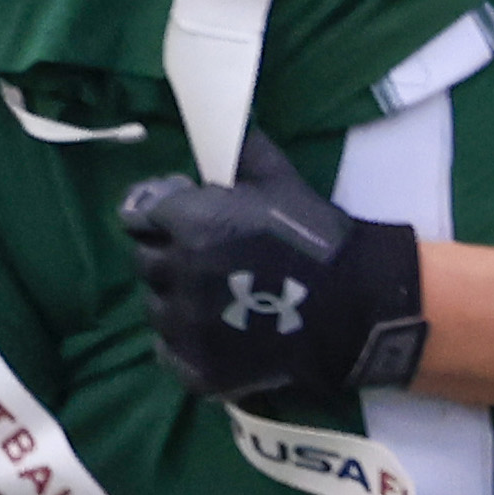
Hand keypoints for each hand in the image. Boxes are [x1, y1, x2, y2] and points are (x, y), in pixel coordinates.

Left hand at [121, 130, 428, 402]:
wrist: (356, 304)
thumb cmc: (314, 234)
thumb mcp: (280, 180)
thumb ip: (238, 152)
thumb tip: (216, 126)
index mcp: (192, 225)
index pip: (137, 213)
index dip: (157, 209)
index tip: (178, 212)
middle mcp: (178, 276)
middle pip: (143, 260)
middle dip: (166, 250)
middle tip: (204, 252)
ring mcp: (186, 328)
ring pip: (155, 307)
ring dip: (175, 296)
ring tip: (213, 294)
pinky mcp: (199, 368)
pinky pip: (169, 350)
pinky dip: (183, 339)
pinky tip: (213, 329)